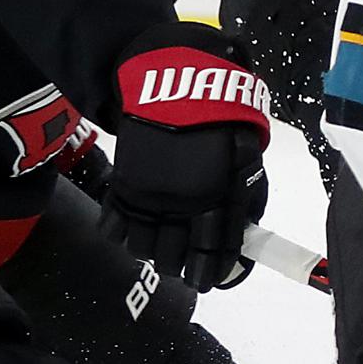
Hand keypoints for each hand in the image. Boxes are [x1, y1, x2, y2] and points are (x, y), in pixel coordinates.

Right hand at [104, 19, 271, 289]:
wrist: (175, 81)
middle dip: (179, 267)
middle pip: (176, 252)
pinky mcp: (125, 180)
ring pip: (144, 242)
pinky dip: (119, 233)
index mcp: (219, 194)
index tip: (209, 282)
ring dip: (150, 253)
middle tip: (182, 272)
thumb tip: (244, 225)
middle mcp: (183, 200)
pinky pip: (116, 219)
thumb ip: (242, 191)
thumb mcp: (245, 153)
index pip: (215, 245)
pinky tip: (125, 238)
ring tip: (157, 255)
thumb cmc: (218, 116)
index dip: (211, 269)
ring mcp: (150, 192)